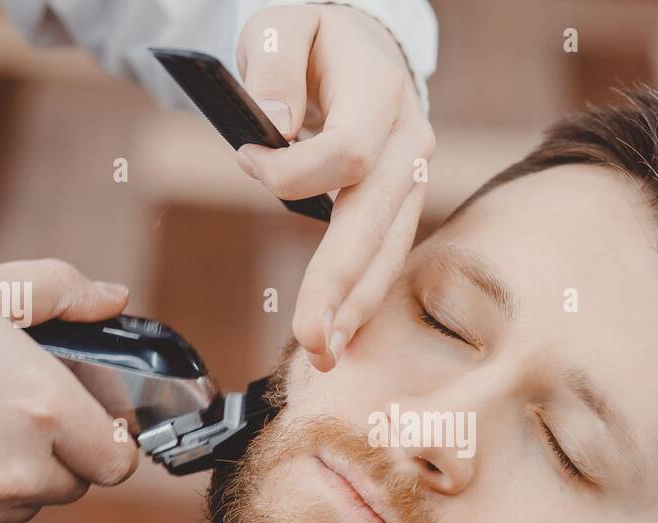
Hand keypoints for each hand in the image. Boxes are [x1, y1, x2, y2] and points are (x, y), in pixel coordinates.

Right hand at [0, 260, 139, 522]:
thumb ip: (62, 291)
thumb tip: (114, 298)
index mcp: (44, 408)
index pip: (121, 458)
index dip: (112, 434)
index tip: (91, 414)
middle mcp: (19, 469)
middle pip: (81, 481)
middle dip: (67, 447)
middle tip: (25, 404)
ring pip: (35, 501)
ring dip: (25, 470)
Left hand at [235, 3, 433, 371]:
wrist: (363, 48)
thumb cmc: (314, 40)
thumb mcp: (283, 25)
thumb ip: (275, 64)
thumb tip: (274, 125)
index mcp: (380, 91)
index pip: (348, 151)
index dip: (293, 169)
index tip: (244, 158)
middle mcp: (409, 140)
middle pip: (375, 221)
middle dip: (340, 282)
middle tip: (309, 338)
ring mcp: (413, 178)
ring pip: (388, 251)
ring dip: (355, 307)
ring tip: (322, 355)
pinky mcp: (402, 207)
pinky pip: (385, 259)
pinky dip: (361, 300)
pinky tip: (339, 337)